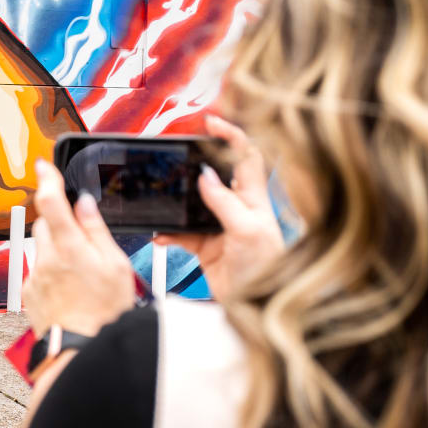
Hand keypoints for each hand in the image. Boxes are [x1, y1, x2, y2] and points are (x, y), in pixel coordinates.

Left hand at [23, 160, 135, 337]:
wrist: (81, 351)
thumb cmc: (105, 313)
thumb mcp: (116, 266)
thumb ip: (96, 231)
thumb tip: (83, 203)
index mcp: (69, 248)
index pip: (50, 201)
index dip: (47, 178)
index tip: (45, 165)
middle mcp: (46, 258)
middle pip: (45, 223)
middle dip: (60, 223)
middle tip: (83, 240)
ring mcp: (35, 275)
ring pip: (41, 247)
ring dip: (56, 249)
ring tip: (80, 271)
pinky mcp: (29, 291)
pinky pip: (38, 269)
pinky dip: (51, 270)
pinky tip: (69, 287)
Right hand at [153, 115, 285, 298]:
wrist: (258, 305)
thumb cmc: (266, 268)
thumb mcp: (247, 231)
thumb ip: (224, 202)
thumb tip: (204, 176)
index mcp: (253, 197)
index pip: (246, 155)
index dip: (231, 135)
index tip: (210, 123)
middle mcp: (236, 207)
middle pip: (214, 173)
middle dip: (194, 162)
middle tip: (175, 155)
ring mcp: (219, 225)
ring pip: (191, 203)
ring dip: (174, 202)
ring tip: (162, 199)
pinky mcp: (205, 245)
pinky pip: (180, 232)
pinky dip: (167, 233)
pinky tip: (160, 236)